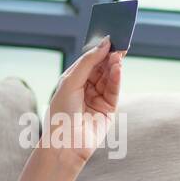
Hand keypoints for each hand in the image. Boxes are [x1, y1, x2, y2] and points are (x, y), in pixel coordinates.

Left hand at [45, 36, 123, 164]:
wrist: (64, 142)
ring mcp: (98, 98)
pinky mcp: (109, 109)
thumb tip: (104, 44)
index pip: (89, 61)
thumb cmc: (60, 113)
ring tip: (118, 56)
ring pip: (110, 78)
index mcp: (74, 80)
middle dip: (109, 56)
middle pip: (102, 68)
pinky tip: (117, 69)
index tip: (109, 38)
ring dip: (114, 67)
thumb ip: (88, 62)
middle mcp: (86, 88)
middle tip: (119, 44)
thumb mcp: (70, 81)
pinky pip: (115, 90)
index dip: (99, 50)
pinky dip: (117, 79)